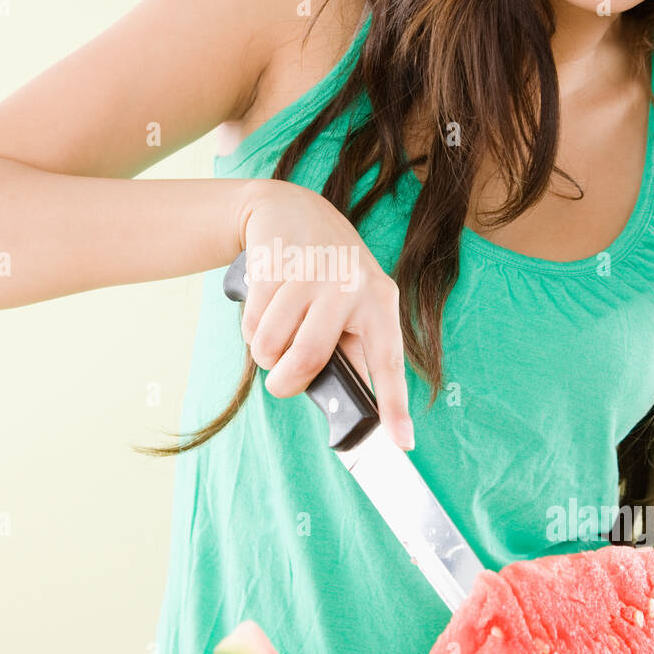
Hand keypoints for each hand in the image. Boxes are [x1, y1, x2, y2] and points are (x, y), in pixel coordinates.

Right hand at [235, 178, 414, 449]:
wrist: (291, 211)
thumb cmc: (328, 272)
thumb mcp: (355, 303)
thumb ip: (355, 349)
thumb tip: (358, 404)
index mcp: (380, 303)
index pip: (388, 361)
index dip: (394, 405)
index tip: (402, 442)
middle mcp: (352, 287)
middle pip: (309, 359)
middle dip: (285, 381)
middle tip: (280, 379)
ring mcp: (313, 273)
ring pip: (273, 346)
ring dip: (264, 353)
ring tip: (274, 332)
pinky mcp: (277, 265)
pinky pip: (252, 325)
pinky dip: (251, 329)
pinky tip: (264, 307)